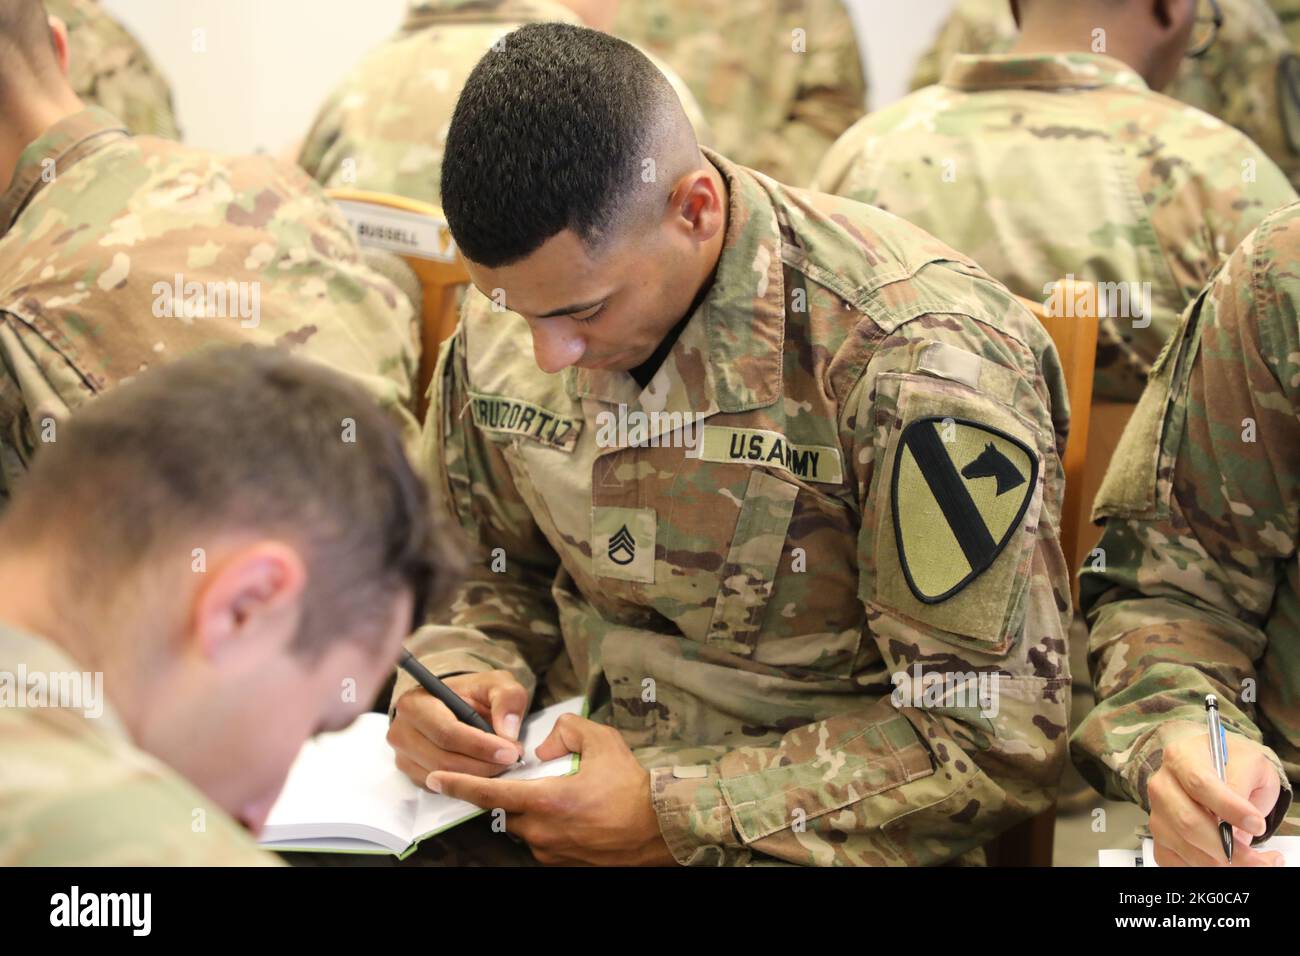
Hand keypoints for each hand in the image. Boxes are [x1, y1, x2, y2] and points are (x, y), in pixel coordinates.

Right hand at [387, 670, 525, 784]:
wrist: (455, 703)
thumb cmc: (473, 693)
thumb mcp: (496, 685)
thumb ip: (507, 700)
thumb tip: (507, 731)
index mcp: (415, 703)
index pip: (447, 733)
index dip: (481, 746)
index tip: (510, 752)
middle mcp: (402, 731)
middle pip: (444, 760)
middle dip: (483, 764)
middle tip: (512, 759)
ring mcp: (404, 756)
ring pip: (443, 778)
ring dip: (477, 776)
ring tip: (502, 763)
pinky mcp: (412, 774)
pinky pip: (441, 788)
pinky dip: (466, 783)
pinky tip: (485, 770)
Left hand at [428, 714, 677, 865]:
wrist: (661, 829)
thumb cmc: (633, 788)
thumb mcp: (603, 741)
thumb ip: (566, 730)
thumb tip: (545, 745)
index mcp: (546, 802)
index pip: (489, 793)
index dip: (459, 785)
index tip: (435, 780)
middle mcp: (542, 831)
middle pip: (507, 810)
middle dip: (512, 793)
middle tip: (539, 778)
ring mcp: (551, 852)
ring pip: (526, 826)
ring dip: (534, 810)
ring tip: (568, 796)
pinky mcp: (563, 864)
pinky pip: (545, 841)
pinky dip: (552, 825)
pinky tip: (577, 815)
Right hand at [1148, 728, 1284, 866]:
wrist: (1219, 770)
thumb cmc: (1233, 765)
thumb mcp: (1249, 762)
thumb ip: (1243, 783)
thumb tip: (1243, 819)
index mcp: (1181, 757)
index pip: (1199, 784)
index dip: (1228, 808)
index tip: (1257, 824)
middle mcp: (1162, 784)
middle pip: (1187, 821)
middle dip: (1227, 847)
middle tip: (1258, 859)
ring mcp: (1158, 813)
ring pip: (1184, 846)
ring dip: (1221, 863)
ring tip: (1252, 861)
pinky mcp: (1159, 837)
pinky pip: (1175, 862)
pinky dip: (1204, 868)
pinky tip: (1226, 863)